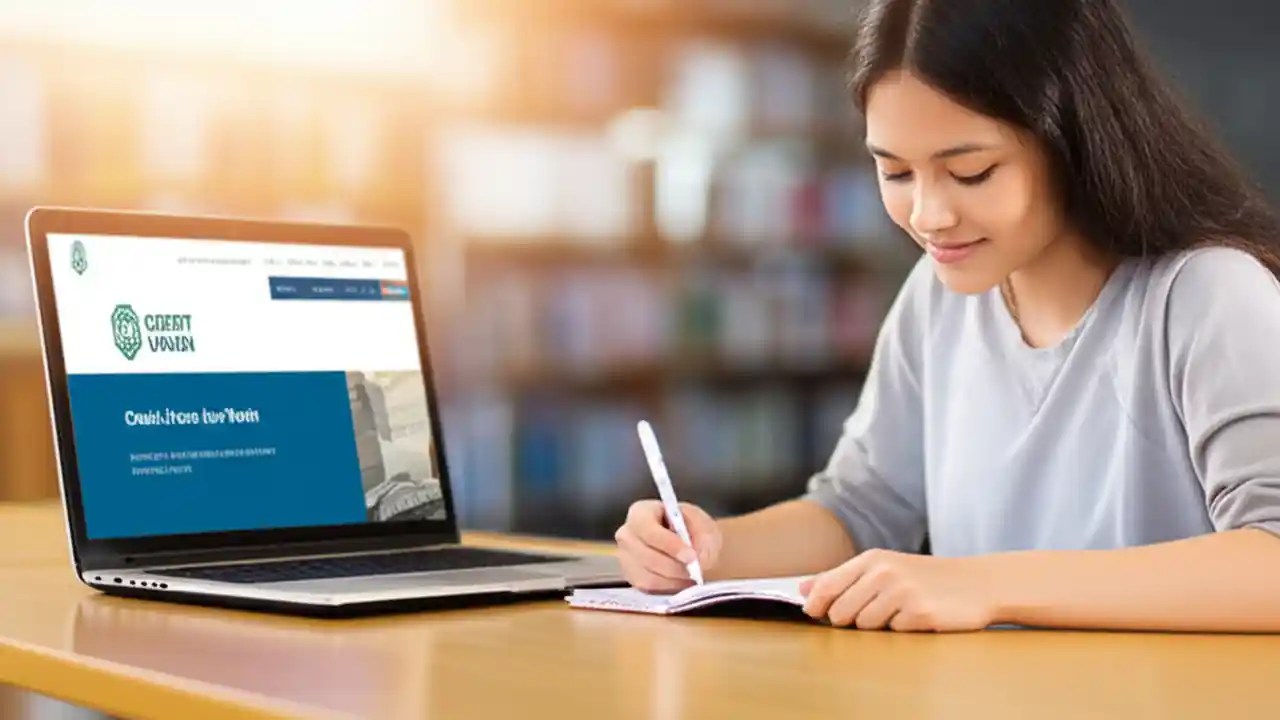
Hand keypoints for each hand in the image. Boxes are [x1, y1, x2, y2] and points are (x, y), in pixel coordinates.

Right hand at [614, 500, 721, 592]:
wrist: (695, 549)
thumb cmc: (696, 532)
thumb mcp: (704, 526)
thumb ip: (701, 538)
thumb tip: (696, 558)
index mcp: (641, 512)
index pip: (647, 528)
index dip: (669, 544)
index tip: (691, 556)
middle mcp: (627, 534)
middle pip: (644, 554)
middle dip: (673, 566)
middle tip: (695, 571)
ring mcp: (625, 557)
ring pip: (647, 574)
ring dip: (673, 578)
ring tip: (691, 576)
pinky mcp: (630, 578)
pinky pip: (647, 588)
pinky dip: (668, 587)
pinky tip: (681, 582)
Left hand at [799, 549, 997, 631]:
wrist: (976, 583)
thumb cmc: (924, 577)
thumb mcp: (883, 568)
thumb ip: (841, 578)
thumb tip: (802, 590)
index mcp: (872, 560)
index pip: (827, 586)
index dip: (816, 605)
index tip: (815, 614)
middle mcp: (884, 573)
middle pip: (841, 612)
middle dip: (850, 620)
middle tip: (873, 612)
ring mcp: (902, 592)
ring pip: (865, 625)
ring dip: (879, 625)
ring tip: (899, 612)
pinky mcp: (920, 613)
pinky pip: (893, 633)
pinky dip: (903, 630)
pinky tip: (918, 617)